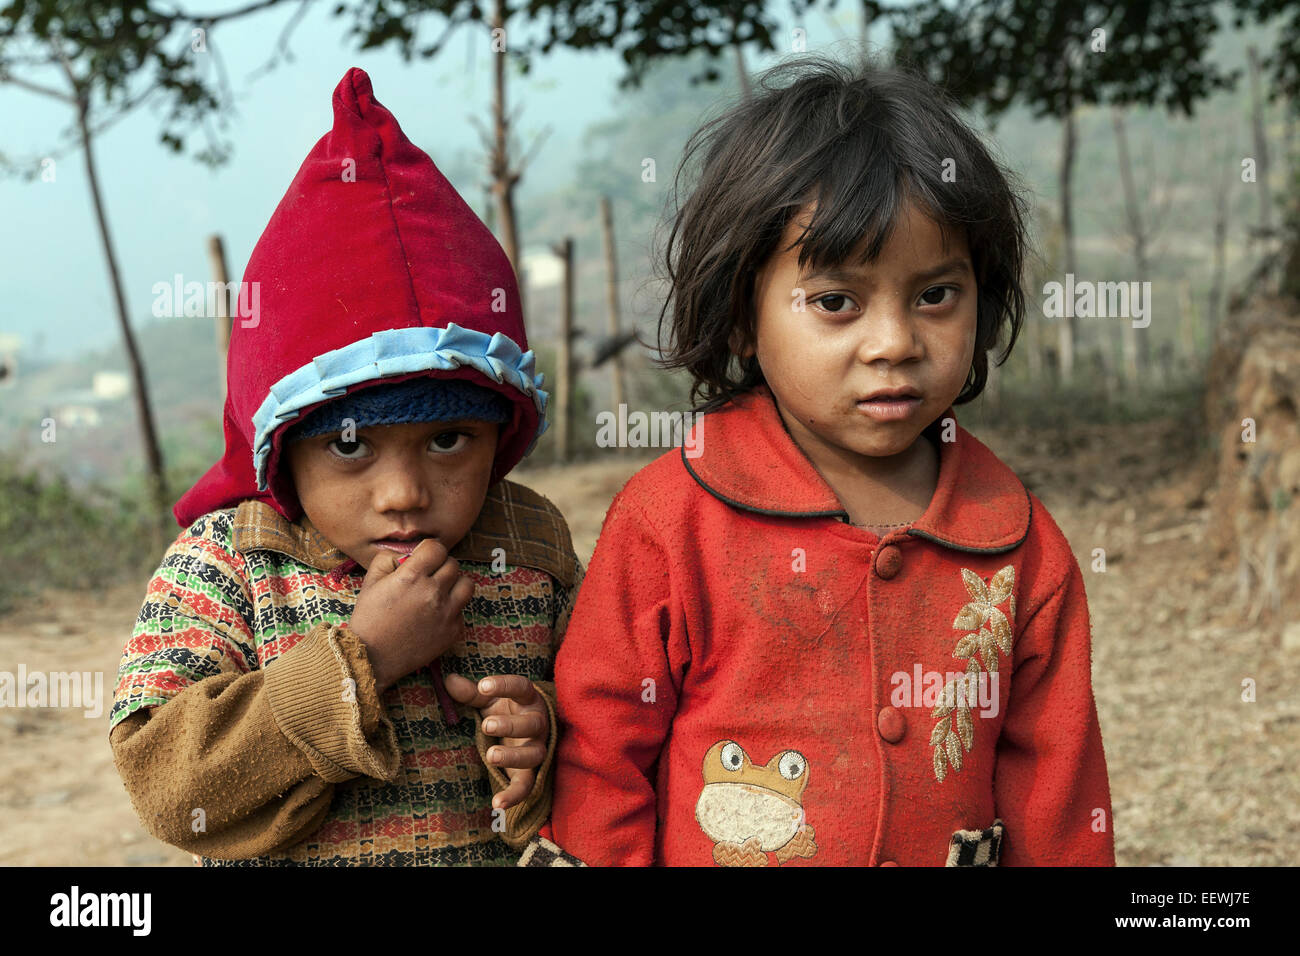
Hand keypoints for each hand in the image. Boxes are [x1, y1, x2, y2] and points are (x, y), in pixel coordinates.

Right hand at [348, 539, 473, 692]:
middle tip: (428, 576)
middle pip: (453, 564)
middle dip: (440, 566)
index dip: (429, 550)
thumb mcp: (371, 581)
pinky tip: (435, 615)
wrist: (373, 658)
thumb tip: (409, 553)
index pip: (437, 548)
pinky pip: (463, 610)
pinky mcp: (453, 631)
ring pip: (466, 584)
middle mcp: (433, 593)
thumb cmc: (369, 619)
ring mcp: (446, 613)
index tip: (423, 557)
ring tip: (440, 591)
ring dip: (454, 584)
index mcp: (412, 577)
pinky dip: (452, 609)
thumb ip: (388, 558)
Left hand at [443, 673, 548, 809]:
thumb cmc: (504, 709)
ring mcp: (536, 749)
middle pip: (532, 724)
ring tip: (490, 756)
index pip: (521, 687)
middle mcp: (537, 723)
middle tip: (486, 725)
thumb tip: (448, 679)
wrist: (525, 731)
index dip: (504, 686)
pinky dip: (514, 795)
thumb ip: (470, 692)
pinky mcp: (530, 772)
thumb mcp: (488, 700)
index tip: (482, 685)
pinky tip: (496, 804)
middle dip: (511, 725)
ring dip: (513, 756)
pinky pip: (526, 786)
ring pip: (534, 754)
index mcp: (527, 700)